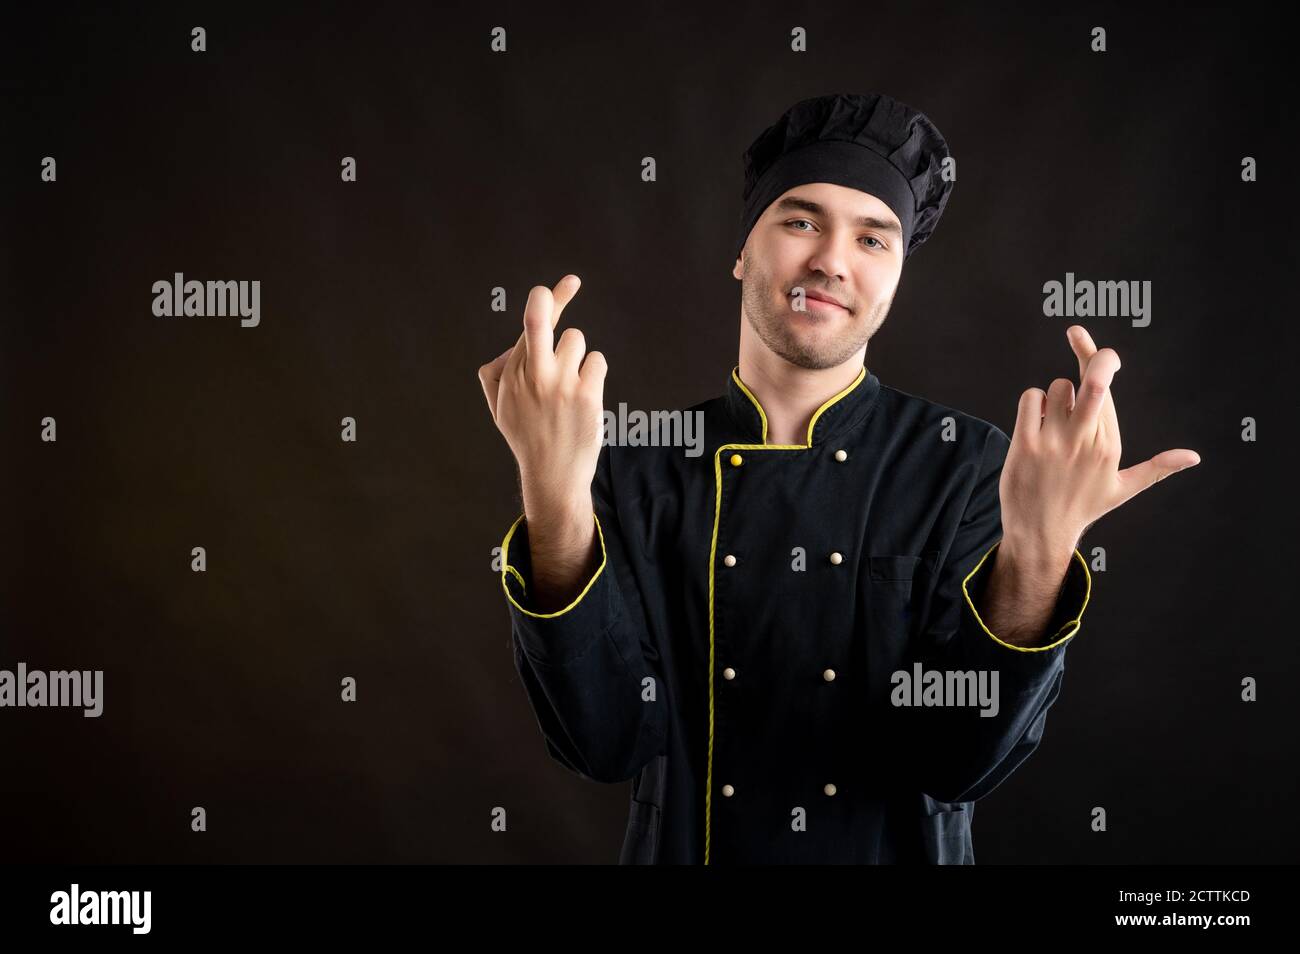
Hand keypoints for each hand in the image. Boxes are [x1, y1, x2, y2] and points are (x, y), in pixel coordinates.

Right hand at [477, 274, 606, 506]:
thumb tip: (509, 345)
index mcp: (511, 374)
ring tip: (570, 385)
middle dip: (551, 298)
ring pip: (576, 340)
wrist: (553, 476)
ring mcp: (560, 385)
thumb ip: (495, 375)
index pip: (530, 327)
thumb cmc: (528, 438)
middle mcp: (533, 375)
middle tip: (571, 281)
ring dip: (577, 356)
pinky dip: (594, 373)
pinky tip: (584, 396)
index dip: (550, 300)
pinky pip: (596, 361)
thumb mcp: (499, 409)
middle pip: (539, 320)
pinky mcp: (586, 396)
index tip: (569, 284)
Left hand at [999, 325, 1200, 558]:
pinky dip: (1033, 401)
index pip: (1107, 390)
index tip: (1079, 335)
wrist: (1040, 532)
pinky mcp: (1027, 445)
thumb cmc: (1082, 507)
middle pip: (1095, 381)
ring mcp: (1056, 442)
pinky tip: (1035, 421)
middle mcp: (1087, 439)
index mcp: (1110, 444)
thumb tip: (1194, 457)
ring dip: (1054, 394)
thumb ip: (1157, 468)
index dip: (1096, 357)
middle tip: (1076, 332)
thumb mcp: (1123, 489)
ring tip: (1053, 421)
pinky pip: (1031, 399)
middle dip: (1093, 355)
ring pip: (1057, 387)